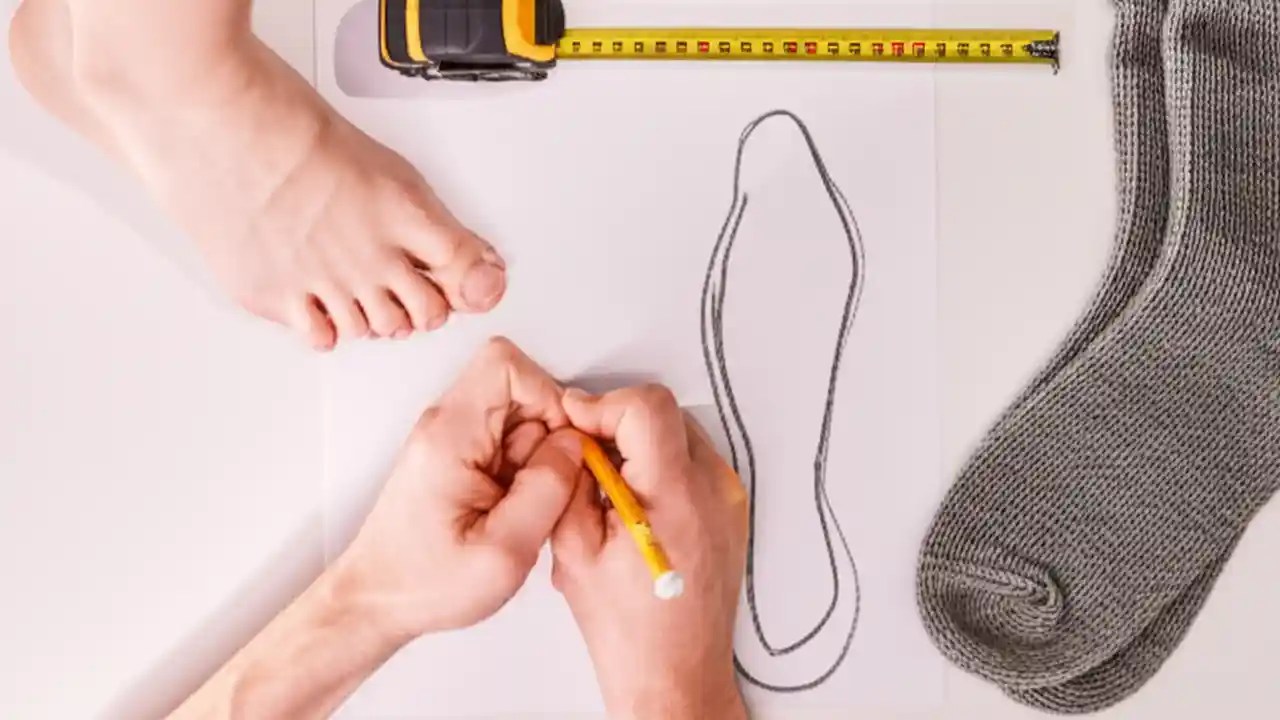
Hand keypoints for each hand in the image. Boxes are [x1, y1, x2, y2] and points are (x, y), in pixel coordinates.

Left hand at [333, 337, 582, 642]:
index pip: (505, 364)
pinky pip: (508, 443)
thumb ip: (547, 489)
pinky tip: (510, 512)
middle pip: (520, 390)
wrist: (375, 601)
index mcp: (451, 434)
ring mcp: (452, 439)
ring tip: (519, 511)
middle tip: (539, 491)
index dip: (546, 395)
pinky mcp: (458, 457)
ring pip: (519, 419)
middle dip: (548, 436)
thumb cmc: (425, 583)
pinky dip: (523, 473)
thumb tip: (576, 443)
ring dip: (537, 459)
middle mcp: (447, 424)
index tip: (560, 446)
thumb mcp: (504, 550)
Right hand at [552, 386, 749, 719]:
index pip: (646, 408)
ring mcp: (729, 499)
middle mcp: (713, 491)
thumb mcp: (575, 551)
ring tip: (609, 489)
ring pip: (679, 433)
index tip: (576, 419)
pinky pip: (693, 462)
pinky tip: (634, 505)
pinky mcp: (732, 510)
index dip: (602, 404)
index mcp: (674, 498)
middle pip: (663, 414)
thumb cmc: (629, 632)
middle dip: (617, 425)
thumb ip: (570, 481)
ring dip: (639, 445)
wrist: (675, 675)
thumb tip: (572, 437)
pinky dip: (659, 467)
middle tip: (584, 455)